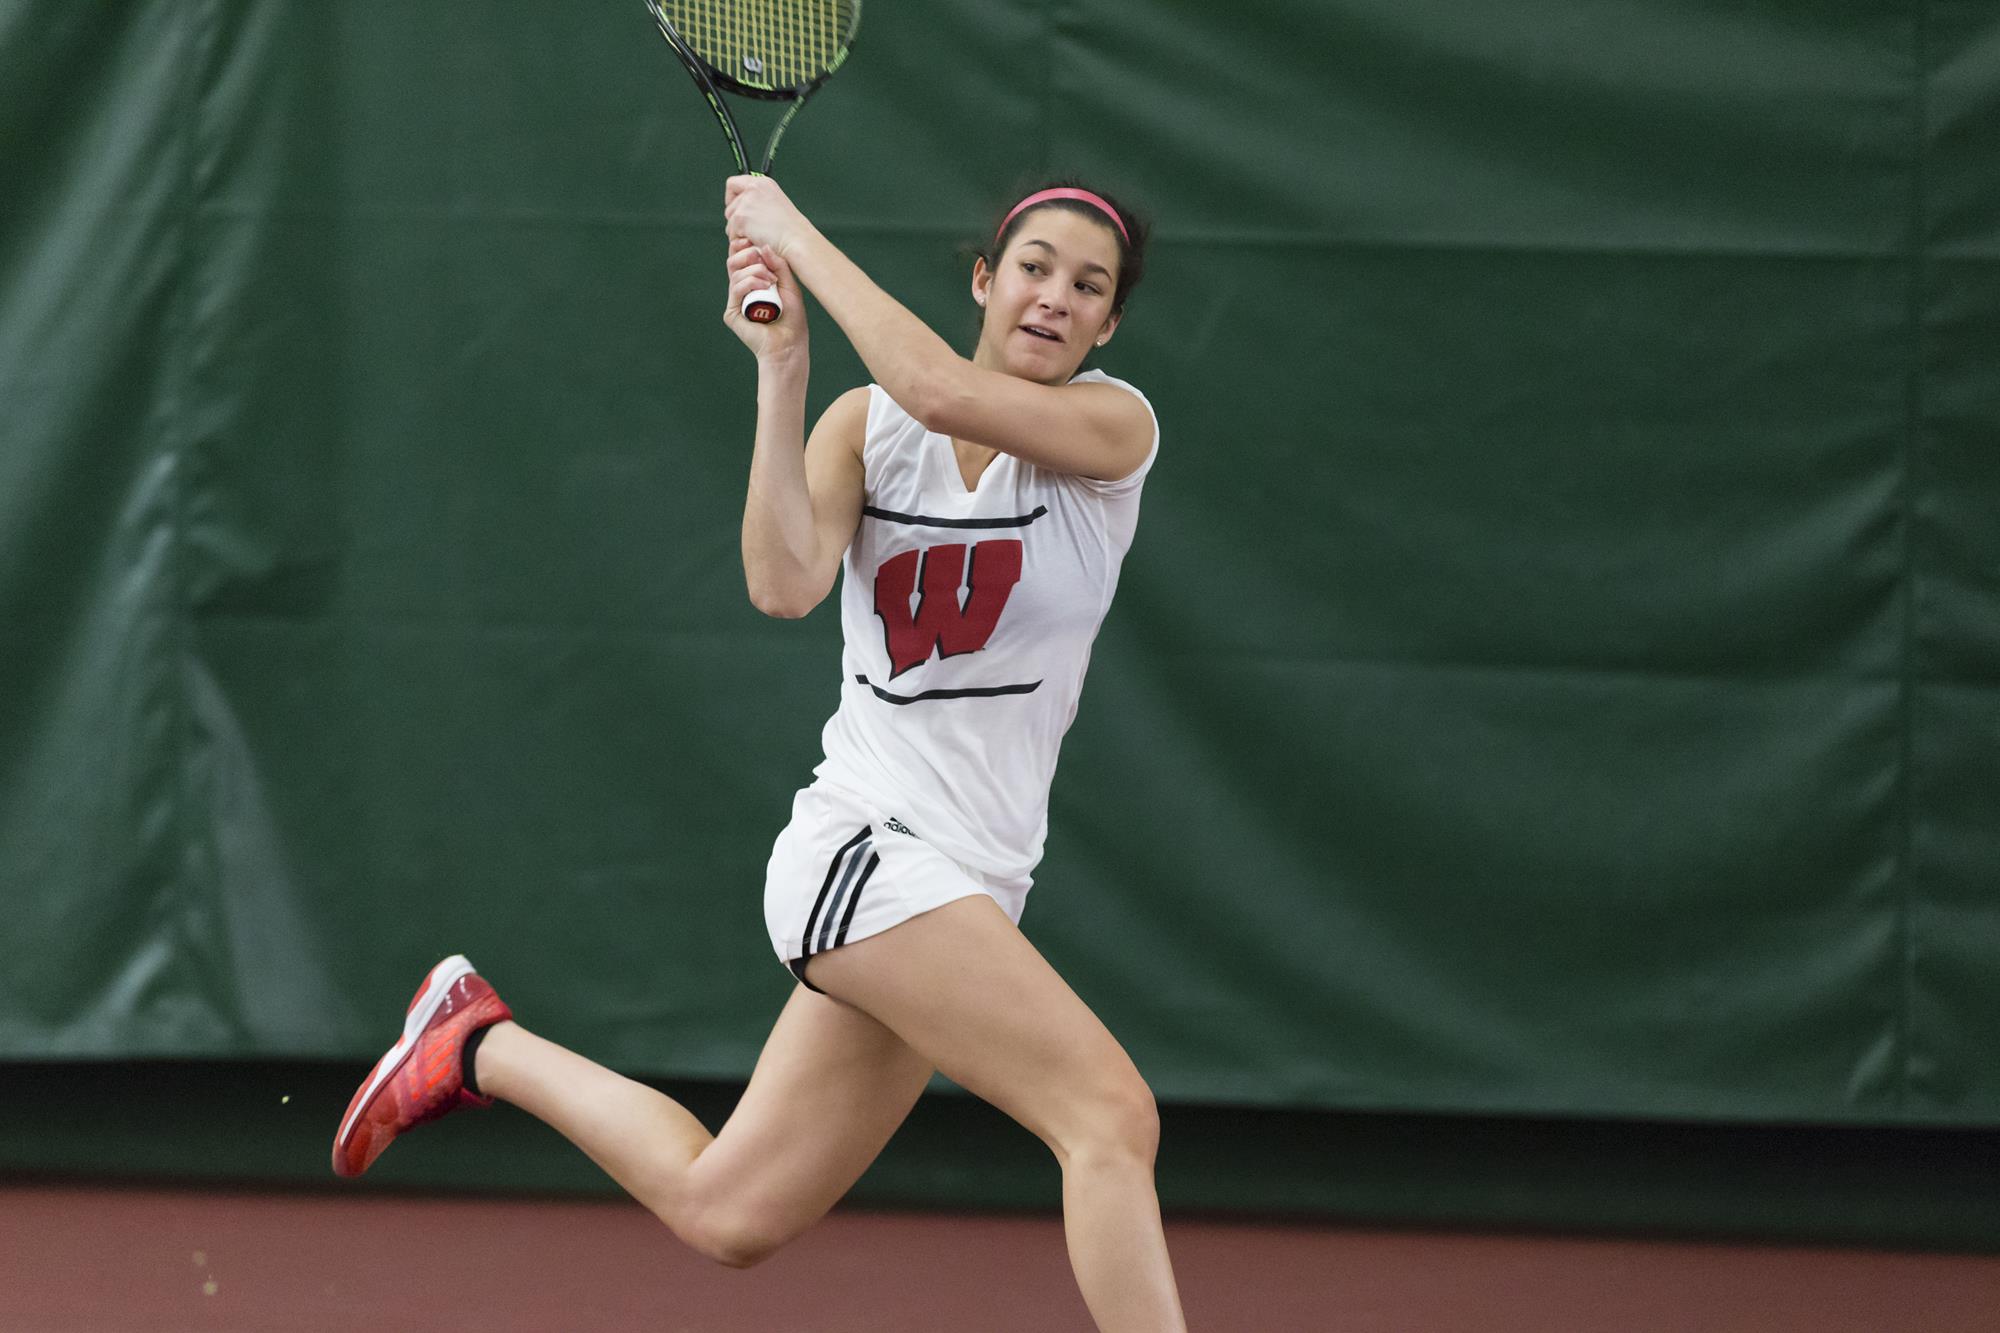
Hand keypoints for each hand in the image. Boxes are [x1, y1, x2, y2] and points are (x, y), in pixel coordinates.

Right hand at [723, 236, 806, 355]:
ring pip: (735, 273)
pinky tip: (764, 285)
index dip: (746, 246)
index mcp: (753, 282)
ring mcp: (736, 301)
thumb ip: (779, 265)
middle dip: (747, 254)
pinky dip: (749, 282)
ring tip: (771, 279)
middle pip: (733, 261)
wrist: (789, 345)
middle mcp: (741, 290)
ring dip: (754, 270)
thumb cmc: (792, 318)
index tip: (759, 242)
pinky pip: (735, 289)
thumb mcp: (789, 285)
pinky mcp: (732, 313)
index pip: (742, 258)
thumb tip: (764, 246)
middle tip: (762, 256)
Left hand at [724, 175, 810, 257]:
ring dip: (739, 231)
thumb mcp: (776, 204)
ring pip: (729, 221)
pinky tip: (756, 240)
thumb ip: (758, 200)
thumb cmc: (792, 229)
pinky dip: (741, 240)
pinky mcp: (740, 218)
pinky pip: (732, 234)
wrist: (796, 240)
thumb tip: (743, 205)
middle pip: (730, 205)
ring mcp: (745, 203)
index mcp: (763, 183)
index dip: (733, 197)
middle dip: (737, 219)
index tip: (738, 208)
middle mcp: (753, 188)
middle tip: (752, 228)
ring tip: (758, 235)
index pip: (734, 183)